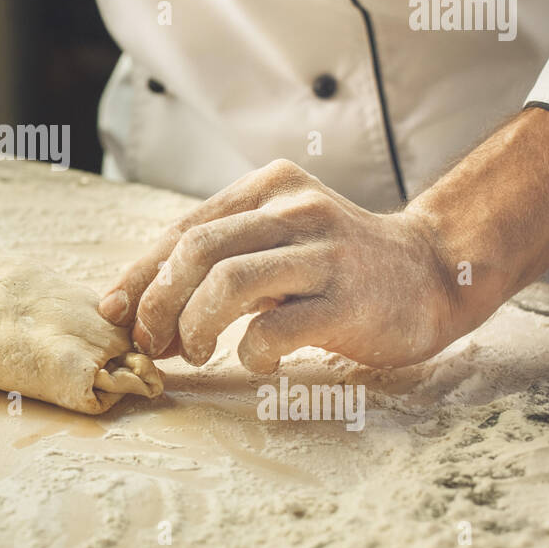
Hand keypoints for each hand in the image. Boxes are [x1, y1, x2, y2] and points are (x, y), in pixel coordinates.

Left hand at [97, 159, 461, 372]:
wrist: (432, 273)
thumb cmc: (335, 265)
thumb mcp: (275, 241)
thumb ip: (215, 259)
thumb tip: (133, 308)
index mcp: (268, 188)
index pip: (183, 229)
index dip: (140, 275)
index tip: (115, 313)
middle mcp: (294, 209)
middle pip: (196, 250)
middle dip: (158, 302)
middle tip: (153, 342)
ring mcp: (324, 252)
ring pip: (228, 281)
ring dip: (194, 325)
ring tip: (194, 351)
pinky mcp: (348, 300)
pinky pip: (276, 328)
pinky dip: (249, 352)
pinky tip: (255, 359)